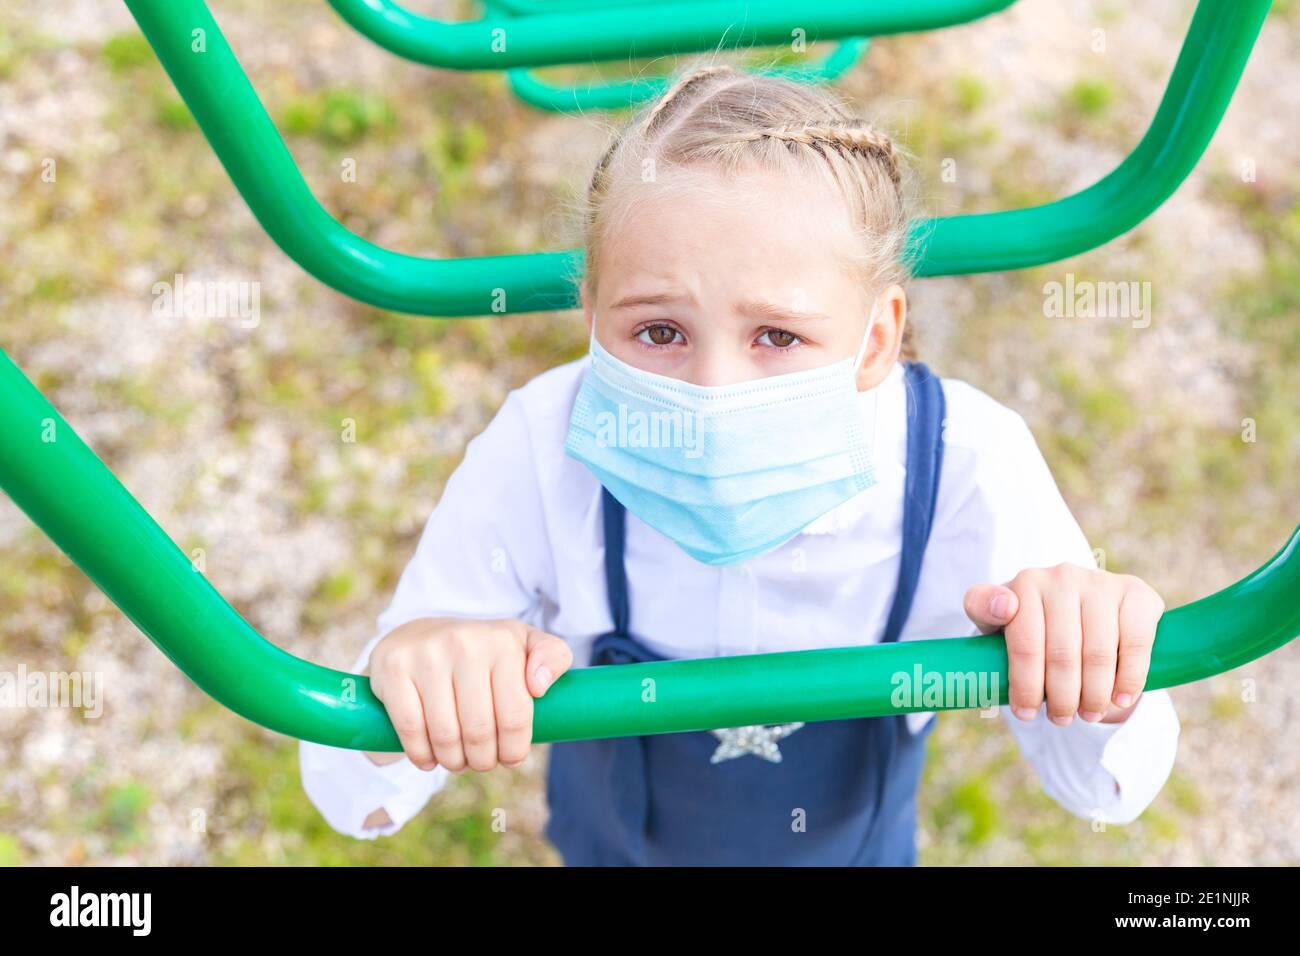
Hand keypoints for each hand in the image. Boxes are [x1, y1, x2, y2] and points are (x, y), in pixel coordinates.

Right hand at [362, 617, 572, 771]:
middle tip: (481, 762)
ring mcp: (427, 653)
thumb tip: (538, 686)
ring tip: (457, 760)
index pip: (515, 716)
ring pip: (445, 734)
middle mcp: (465, 642)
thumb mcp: (524, 645)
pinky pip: (411, 729)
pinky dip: (421, 755)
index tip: (510, 757)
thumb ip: (553, 657)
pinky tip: (429, 758)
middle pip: (479, 731)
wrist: (421, 635)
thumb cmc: (484, 652)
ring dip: (453, 761)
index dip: (514, 750)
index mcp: (503, 640)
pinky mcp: (394, 667)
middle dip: (483, 760)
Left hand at [964, 566, 1163, 725]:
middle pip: (1062, 653)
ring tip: (1087, 714)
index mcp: (1025, 583)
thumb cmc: (1031, 625)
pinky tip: (1120, 699)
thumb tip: (1004, 607)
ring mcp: (1101, 583)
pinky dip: (1129, 678)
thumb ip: (982, 608)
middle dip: (1061, 697)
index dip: (1026, 685)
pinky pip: (1136, 643)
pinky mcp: (1136, 594)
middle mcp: (1062, 576)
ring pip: (1098, 653)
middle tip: (1060, 719)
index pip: (1025, 644)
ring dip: (1094, 694)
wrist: (1080, 612)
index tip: (1026, 712)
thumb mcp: (998, 621)